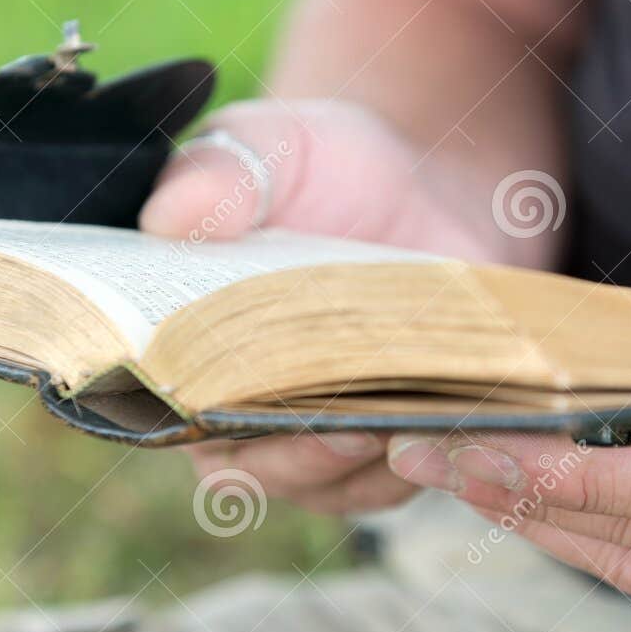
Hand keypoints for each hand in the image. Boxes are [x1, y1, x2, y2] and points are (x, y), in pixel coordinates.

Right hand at [142, 97, 553, 514]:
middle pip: (259, 466)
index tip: (250, 409)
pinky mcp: (392, 444)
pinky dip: (433, 460)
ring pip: (337, 484)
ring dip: (374, 464)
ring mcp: (323, 438)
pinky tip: (462, 426)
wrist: (428, 182)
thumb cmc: (330, 165)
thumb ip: (221, 173)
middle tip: (351, 430)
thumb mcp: (273, 147)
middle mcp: (246, 409)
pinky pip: (407, 475)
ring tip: (411, 428)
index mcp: (190, 345)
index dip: (206, 420)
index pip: (171, 408)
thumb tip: (168, 216)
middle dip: (304, 455)